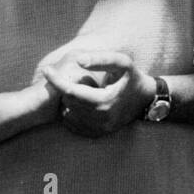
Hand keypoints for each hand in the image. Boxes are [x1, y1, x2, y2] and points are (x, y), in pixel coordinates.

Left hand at [39, 50, 155, 137]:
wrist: (146, 99)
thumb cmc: (133, 77)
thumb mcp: (122, 62)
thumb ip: (100, 59)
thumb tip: (78, 61)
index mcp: (105, 101)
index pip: (72, 91)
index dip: (57, 81)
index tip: (46, 70)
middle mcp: (101, 119)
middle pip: (69, 103)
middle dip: (66, 89)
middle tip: (75, 78)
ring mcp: (99, 129)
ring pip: (69, 115)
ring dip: (68, 101)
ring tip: (80, 90)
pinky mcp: (98, 134)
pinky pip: (74, 125)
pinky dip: (71, 113)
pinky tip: (79, 103)